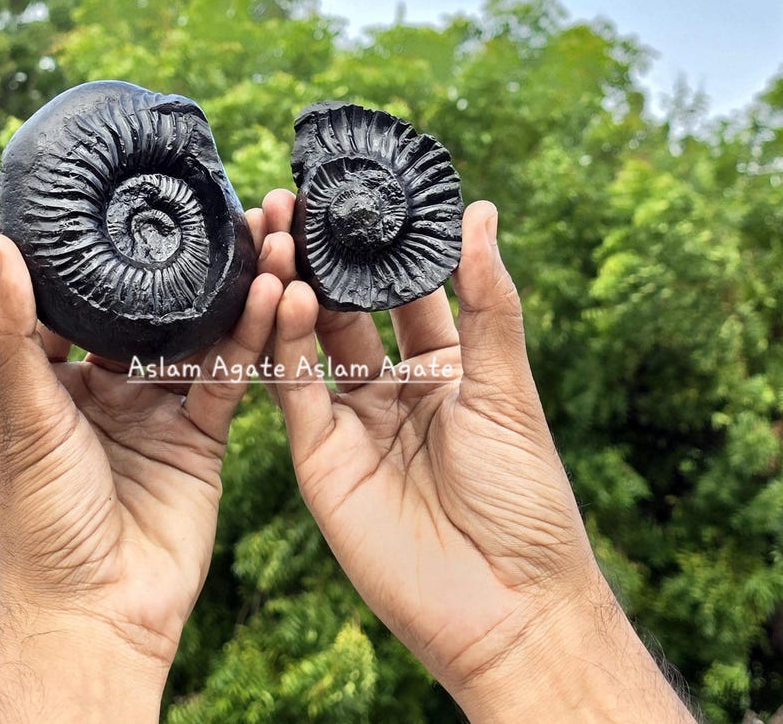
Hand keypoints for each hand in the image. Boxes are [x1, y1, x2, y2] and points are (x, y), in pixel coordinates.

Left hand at [0, 213, 281, 722]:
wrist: (98, 614)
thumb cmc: (41, 521)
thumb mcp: (23, 414)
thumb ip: (10, 333)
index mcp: (56, 376)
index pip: (82, 293)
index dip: (108, 246)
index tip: (134, 191)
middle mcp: (108, 386)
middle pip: (154, 309)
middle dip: (187, 262)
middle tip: (224, 205)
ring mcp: (157, 411)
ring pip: (202, 336)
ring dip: (233, 290)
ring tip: (265, 237)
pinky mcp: (201, 440)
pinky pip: (231, 379)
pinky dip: (252, 340)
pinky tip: (271, 295)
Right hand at [263, 191, 693, 721]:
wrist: (506, 606)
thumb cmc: (525, 498)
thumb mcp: (508, 388)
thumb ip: (487, 301)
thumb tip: (483, 211)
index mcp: (442, 367)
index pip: (400, 290)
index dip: (377, 245)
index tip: (354, 194)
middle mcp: (391, 388)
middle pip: (344, 308)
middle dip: (318, 257)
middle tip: (291, 202)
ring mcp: (351, 421)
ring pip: (310, 340)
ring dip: (290, 287)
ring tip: (274, 232)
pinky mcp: (319, 456)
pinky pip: (294, 390)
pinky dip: (283, 343)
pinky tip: (285, 295)